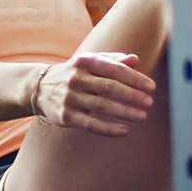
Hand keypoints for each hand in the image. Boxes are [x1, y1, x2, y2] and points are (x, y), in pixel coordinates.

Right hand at [32, 47, 156, 137]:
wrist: (39, 88)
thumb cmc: (74, 73)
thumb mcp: (90, 62)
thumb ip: (112, 60)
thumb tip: (135, 60)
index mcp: (85, 62)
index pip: (114, 70)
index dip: (135, 79)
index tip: (151, 87)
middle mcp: (76, 78)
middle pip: (110, 88)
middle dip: (132, 96)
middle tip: (149, 103)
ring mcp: (70, 98)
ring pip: (102, 106)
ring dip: (125, 112)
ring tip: (143, 116)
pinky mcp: (66, 116)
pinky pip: (91, 124)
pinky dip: (109, 128)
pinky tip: (125, 130)